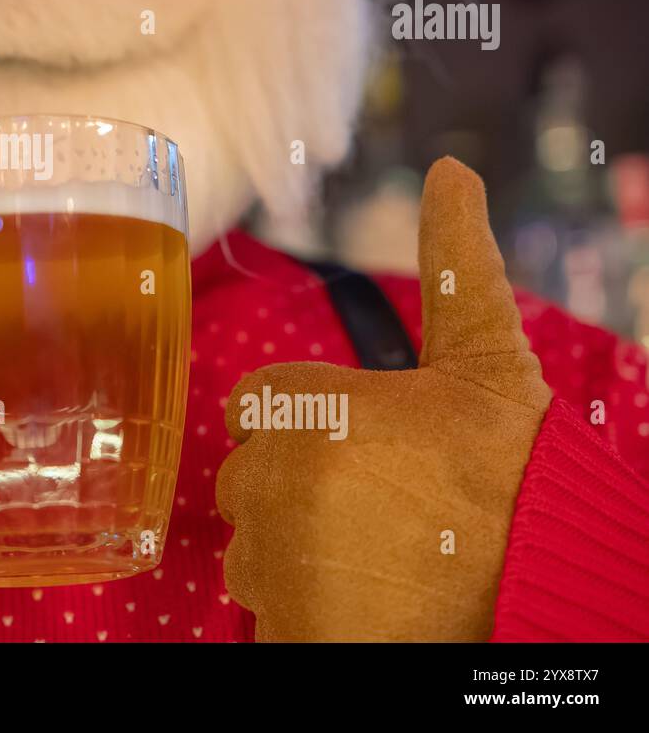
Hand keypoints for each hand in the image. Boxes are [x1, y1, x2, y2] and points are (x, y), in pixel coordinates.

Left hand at [215, 157, 552, 640]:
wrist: (549, 591)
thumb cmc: (516, 472)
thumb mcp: (487, 362)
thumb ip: (455, 268)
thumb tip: (451, 172)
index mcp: (305, 407)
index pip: (255, 405)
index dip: (303, 423)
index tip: (353, 445)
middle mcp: (271, 480)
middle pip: (249, 477)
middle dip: (296, 487)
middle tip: (376, 507)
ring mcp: (272, 562)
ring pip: (254, 546)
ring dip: (297, 550)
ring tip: (376, 556)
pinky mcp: (282, 627)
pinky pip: (268, 607)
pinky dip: (303, 608)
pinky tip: (363, 601)